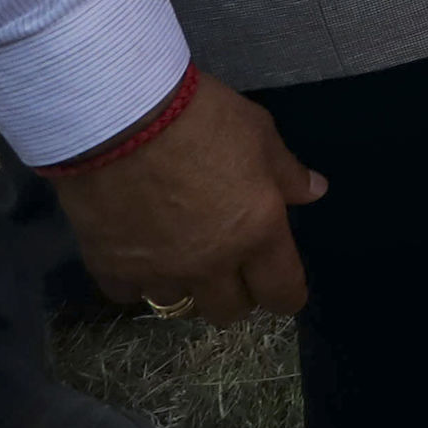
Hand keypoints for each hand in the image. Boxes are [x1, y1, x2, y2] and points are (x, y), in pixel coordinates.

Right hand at [50, 72, 326, 323]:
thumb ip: (286, 172)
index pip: (282, 293)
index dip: (285, 294)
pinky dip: (137, 279)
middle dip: (234, 292)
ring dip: (184, 285)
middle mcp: (210, 264)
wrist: (120, 117)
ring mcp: (159, 271)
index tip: (279, 284)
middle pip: (229, 311)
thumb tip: (315, 191)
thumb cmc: (201, 117)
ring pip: (178, 304)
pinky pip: (130, 292)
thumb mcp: (258, 132)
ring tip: (179, 254)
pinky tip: (137, 252)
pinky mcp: (111, 268)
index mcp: (256, 232)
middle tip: (228, 263)